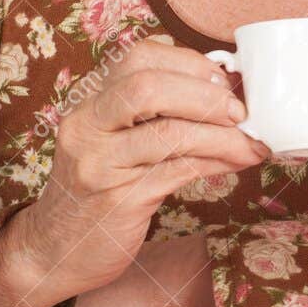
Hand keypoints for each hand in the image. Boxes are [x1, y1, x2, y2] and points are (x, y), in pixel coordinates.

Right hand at [0, 40, 264, 306]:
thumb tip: (227, 90)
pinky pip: (179, 171)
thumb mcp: (114, 138)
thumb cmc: (100, 186)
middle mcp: (87, 126)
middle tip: (240, 111)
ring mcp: (99, 164)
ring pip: (170, 133)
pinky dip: (218, 162)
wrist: (55, 250)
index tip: (223, 80)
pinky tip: (238, 161)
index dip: (190, 62)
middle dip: (207, 95)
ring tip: (252, 142)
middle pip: (149, 87)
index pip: (139, 56)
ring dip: (224, 135)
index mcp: (89, 100)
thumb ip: (155, 111)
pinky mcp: (118, 200)